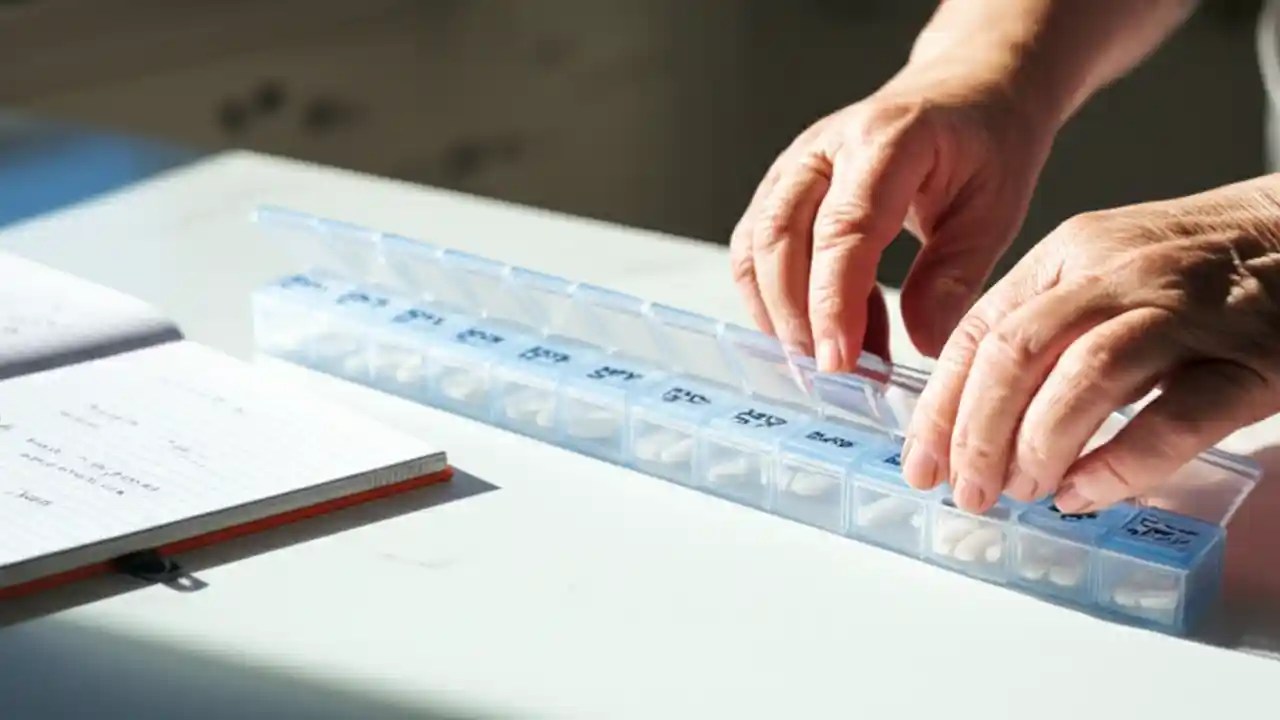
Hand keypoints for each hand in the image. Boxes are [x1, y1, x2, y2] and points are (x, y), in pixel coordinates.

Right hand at [729, 57, 1055, 367]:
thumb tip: (922, 345)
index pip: (843, 229)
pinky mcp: (783, 186)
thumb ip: (955, 276)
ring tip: (825, 358)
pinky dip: (773, 296)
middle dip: (796, 315)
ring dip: (779, 311)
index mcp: (887, 140)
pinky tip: (814, 329)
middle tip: (831, 373)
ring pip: (757, 245)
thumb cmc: (987, 143)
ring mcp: (796, 163)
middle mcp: (826, 146)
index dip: (834, 301)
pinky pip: (756, 247)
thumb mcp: (996, 209)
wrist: (969, 90)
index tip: (840, 360)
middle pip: (780, 236)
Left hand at [903, 176, 1279, 514]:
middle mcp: (1116, 275)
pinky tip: (1086, 493)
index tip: (920, 460)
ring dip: (1037, 446)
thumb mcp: (1104, 270)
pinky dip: (1120, 463)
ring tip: (1021, 492)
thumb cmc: (1199, 265)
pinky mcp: (1246, 360)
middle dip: (975, 433)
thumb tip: (975, 412)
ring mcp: (1182, 313)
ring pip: (1083, 376)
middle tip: (967, 490)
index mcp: (1069, 254)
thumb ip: (1044, 326)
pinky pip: (1172, 417)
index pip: (979, 330)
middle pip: (1016, 353)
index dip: (941, 404)